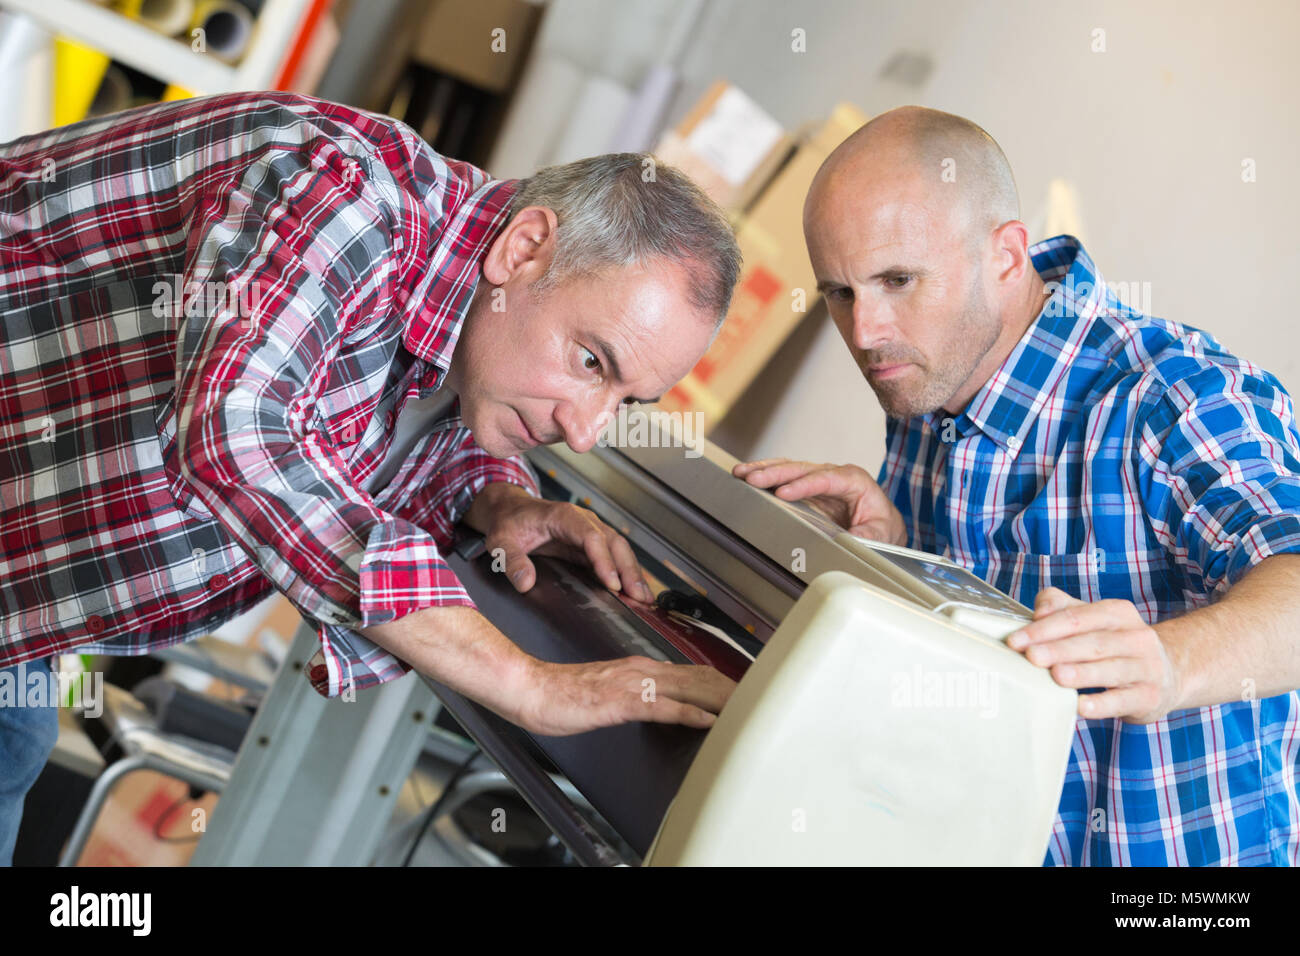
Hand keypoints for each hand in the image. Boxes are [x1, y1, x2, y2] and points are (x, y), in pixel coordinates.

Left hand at [465, 483, 653, 601]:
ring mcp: (591, 532)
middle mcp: (584, 521)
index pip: (592, 537)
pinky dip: (627, 574)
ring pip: (620, 550)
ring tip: (644, 599)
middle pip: (614, 543)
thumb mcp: (501, 541)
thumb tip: (526, 583)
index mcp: (565, 516)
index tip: (612, 584)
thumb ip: (512, 561)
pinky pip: (614, 557)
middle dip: (628, 570)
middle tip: (638, 597)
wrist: (509, 512)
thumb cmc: (507, 523)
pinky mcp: (591, 545)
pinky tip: (636, 592)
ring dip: (633, 573)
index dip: (604, 561)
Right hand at [517, 656, 736, 735]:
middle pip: (700, 677)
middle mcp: (642, 670)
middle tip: (761, 701)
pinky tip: (707, 721)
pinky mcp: (622, 701)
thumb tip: (659, 702)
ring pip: (689, 688)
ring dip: (720, 700)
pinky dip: (690, 713)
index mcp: (640, 667)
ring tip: (747, 710)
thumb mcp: (608, 692)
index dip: (722, 682)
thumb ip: (636, 693)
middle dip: (732, 690)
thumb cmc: (564, 694)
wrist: (534, 689)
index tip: (744, 693)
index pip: (693, 672)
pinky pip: (663, 706)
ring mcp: (634, 684)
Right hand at [732, 458, 906, 544]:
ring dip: (765, 470)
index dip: (803, 485)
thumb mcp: (880, 534)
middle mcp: (834, 474)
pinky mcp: (807, 488)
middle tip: (752, 478)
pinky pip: (785, 478)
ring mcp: (819, 479)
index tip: (783, 493)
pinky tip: (748, 476)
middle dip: (776, 473)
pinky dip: (766, 476)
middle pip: (802, 469)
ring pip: (790, 469)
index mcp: (854, 480)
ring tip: (741, 473)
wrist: (882, 526)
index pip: (826, 479)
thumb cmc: (881, 527)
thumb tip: (849, 541)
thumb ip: (866, 536)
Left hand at [1008, 587, 1181, 722]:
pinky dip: (1102, 704)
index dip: (1045, 628)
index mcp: (1118, 613)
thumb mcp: (1092, 620)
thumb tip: (1038, 611)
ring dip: (1082, 673)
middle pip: (1093, 642)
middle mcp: (1136, 637)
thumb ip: (1061, 608)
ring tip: (1057, 675)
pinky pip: (1123, 700)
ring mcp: (1146, 668)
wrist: (1168, 672)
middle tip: (1031, 656)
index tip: (1016, 640)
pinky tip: (1081, 706)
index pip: (1078, 618)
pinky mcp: (1149, 697)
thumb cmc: (1113, 644)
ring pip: (1110, 669)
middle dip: (1059, 649)